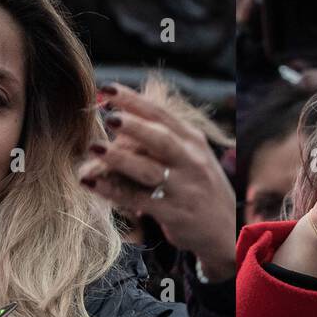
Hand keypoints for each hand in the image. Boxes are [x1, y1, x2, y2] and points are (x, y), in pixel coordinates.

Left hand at [78, 83, 237, 279]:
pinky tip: (92, 183)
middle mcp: (190, 161)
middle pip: (160, 138)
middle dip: (133, 126)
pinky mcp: (172, 213)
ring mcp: (182, 188)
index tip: (107, 89)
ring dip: (119, 159)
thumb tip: (124, 113)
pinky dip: (113, 191)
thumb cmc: (198, 185)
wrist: (224, 228)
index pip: (161, 115)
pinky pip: (138, 199)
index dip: (133, 101)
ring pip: (148, 170)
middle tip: (107, 117)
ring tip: (94, 148)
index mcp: (192, 140)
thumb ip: (165, 136)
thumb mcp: (191, 155)